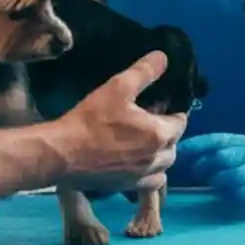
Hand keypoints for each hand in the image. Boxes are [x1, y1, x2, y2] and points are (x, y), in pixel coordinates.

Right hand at [56, 51, 187, 191]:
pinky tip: (137, 163)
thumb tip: (163, 57)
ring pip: (165, 166)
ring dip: (161, 154)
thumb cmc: (92, 119)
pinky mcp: (128, 187)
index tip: (159, 106)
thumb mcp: (117, 87)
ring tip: (145, 143)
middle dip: (168, 133)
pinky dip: (151, 173)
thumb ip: (143, 72)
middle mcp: (156, 158)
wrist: (63, 153)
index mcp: (159, 134)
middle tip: (150, 121)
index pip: (181, 122)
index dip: (173, 112)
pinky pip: (152, 182)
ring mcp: (143, 176)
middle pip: (174, 145)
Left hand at [176, 133, 244, 210]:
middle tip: (193, 170)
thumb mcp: (234, 146)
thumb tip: (179, 153)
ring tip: (211, 181)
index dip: (194, 146)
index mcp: (238, 141)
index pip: (213, 140)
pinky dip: (228, 194)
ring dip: (215, 179)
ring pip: (230, 177)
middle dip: (203, 164)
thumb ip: (211, 149)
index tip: (178, 151)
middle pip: (221, 157)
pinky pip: (239, 194)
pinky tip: (225, 192)